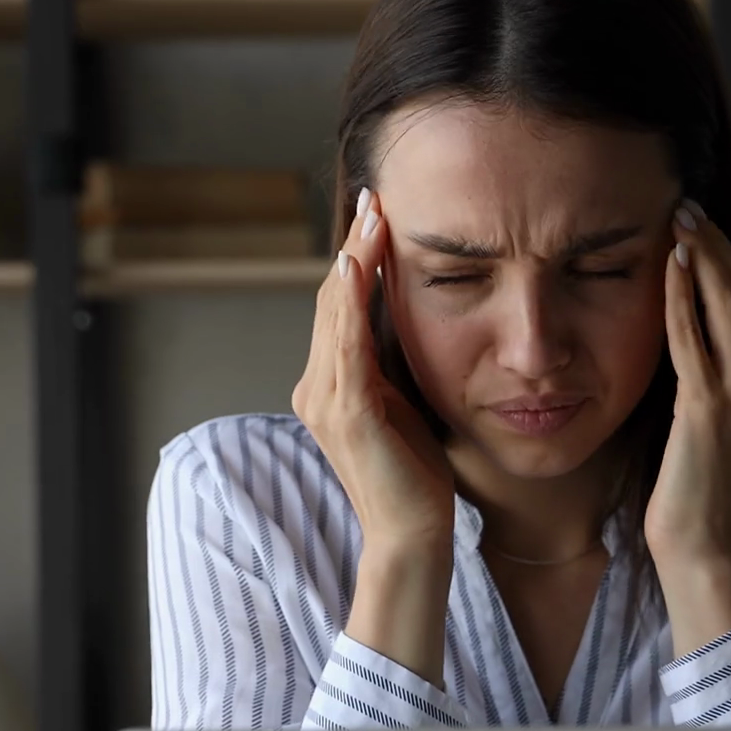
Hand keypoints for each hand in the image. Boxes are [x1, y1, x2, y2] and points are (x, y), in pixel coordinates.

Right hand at [292, 189, 455, 547]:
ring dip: (356, 260)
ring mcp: (326, 400)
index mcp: (328, 383)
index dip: (357, 256)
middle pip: (333, 298)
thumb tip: (405, 315)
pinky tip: (362, 268)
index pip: (339, 304)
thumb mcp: (402, 404)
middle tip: (376, 196)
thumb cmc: (414, 475)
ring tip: (374, 216)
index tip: (377, 211)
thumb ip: (391, 364)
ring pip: (336, 313)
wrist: (412, 534)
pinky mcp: (348, 414)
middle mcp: (315, 387)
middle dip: (356, 244)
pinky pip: (346, 347)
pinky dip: (352, 305)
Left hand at [644, 199, 730, 570]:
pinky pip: (693, 338)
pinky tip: (671, 267)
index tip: (706, 230)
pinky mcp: (708, 406)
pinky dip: (683, 298)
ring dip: (702, 259)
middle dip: (717, 248)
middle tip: (690, 207)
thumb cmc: (712, 487)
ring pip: (726, 308)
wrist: (705, 541)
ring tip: (682, 221)